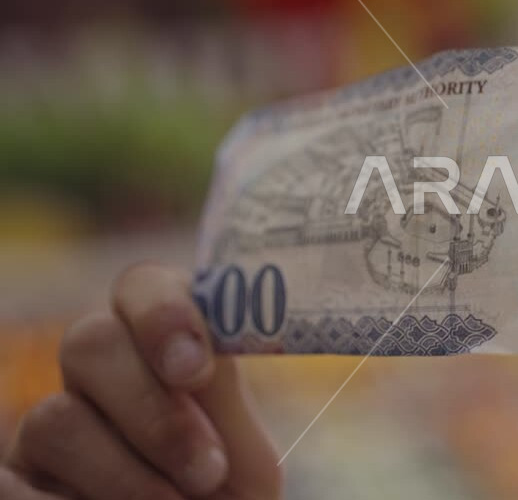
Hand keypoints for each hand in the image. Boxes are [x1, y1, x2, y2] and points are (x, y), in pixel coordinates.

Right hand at [4, 263, 280, 499]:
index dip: (163, 314)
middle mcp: (101, 373)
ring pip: (55, 418)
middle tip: (208, 472)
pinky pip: (12, 484)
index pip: (145, 286)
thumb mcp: (247, 461)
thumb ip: (229, 414)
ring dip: (122, 473)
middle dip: (151, 409)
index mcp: (164, 346)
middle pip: (91, 340)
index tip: (195, 371)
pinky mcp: (17, 479)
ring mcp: (53, 424)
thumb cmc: (227, 499)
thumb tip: (197, 368)